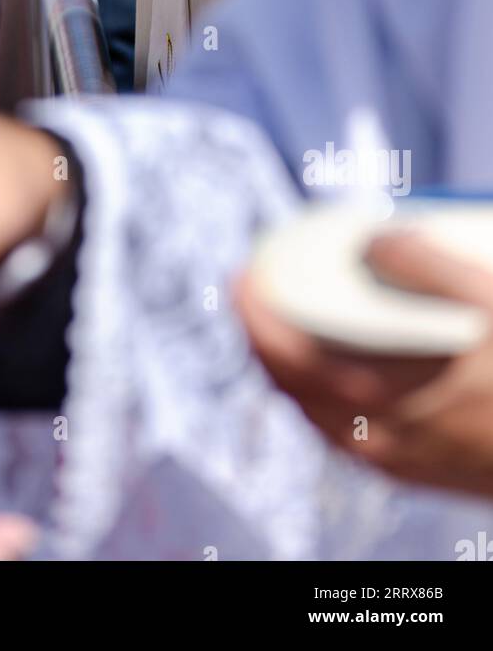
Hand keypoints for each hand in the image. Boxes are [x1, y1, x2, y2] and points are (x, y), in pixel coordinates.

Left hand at [237, 232, 492, 496]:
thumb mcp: (491, 304)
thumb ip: (429, 266)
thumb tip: (375, 238)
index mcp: (380, 401)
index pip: (287, 358)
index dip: (254, 314)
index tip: (242, 275)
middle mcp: (375, 442)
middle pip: (290, 388)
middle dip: (262, 337)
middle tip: (255, 290)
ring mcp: (393, 463)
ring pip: (314, 412)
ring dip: (289, 366)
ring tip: (285, 320)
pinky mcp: (413, 472)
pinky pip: (343, 429)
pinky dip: (322, 392)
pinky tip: (334, 365)